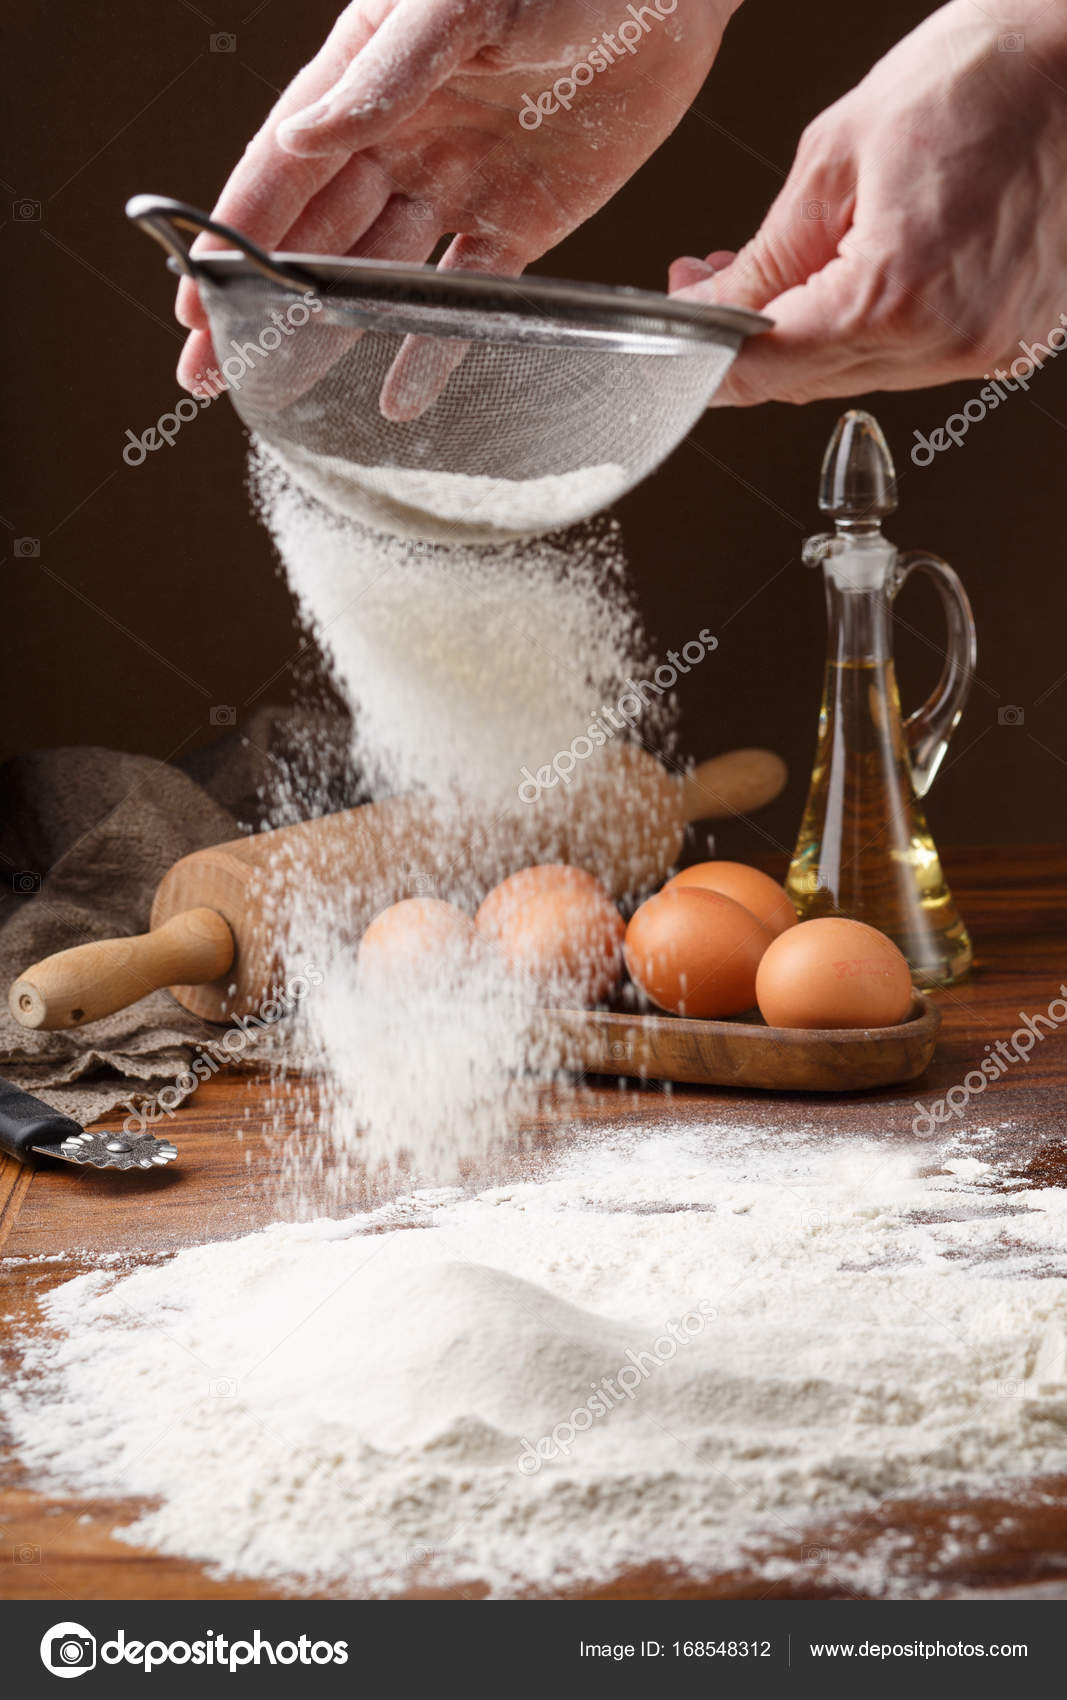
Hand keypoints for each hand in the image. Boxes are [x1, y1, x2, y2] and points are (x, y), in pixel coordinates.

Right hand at [177, 0, 737, 394]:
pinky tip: (397, 398)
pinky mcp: (524, 222)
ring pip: (379, 276)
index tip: (194, 304)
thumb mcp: (461, 0)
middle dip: (261, 307)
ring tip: (285, 394)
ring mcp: (459, 185)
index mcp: (367, 78)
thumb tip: (302, 139)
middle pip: (315, 239)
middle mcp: (402, 138)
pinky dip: (433, 347)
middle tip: (209, 374)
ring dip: (331, 335)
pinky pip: (468, 295)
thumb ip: (384, 75)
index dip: (234, 238)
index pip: (281, 171)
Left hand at [671, 0, 1066, 405]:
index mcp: (896, 298)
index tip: (676, 332)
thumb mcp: (834, 158)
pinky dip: (871, 326)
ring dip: (808, 334)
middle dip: (749, 340)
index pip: (765, 366)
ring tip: (787, 266)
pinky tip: (856, 271)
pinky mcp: (1011, 339)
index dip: (706, 356)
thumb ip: (763, 258)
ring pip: (855, 373)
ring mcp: (986, 348)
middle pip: (806, 380)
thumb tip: (707, 309)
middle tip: (711, 282)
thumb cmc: (982, 77)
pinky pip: (912, 356)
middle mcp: (948, 342)